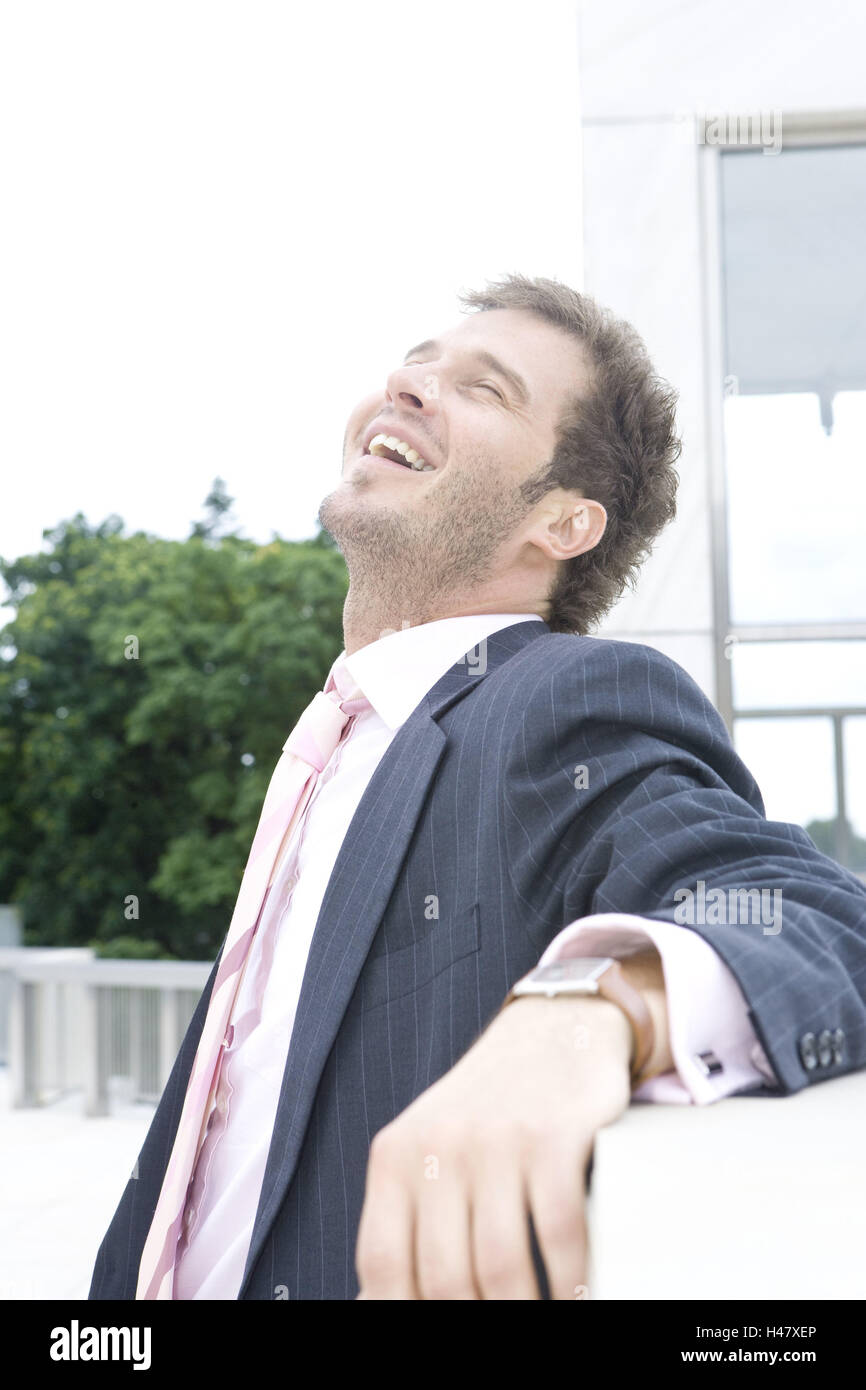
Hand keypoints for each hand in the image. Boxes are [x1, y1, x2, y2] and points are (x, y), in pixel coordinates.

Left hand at [355, 951, 669, 1299]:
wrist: (553, 1027)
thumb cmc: (490, 1106)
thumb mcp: (431, 1149)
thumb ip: (410, 1216)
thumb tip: (380, 1301)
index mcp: (396, 1157)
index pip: (382, 1266)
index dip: (406, 1316)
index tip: (438, 1337)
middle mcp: (438, 1146)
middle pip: (444, 1279)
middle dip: (475, 1320)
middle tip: (499, 1332)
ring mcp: (496, 1139)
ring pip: (499, 1268)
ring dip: (524, 1312)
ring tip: (542, 1318)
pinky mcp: (553, 1136)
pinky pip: (559, 1233)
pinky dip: (572, 1281)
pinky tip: (578, 1294)